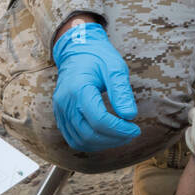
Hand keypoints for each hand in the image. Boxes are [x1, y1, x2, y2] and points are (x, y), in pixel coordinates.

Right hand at [51, 22, 140, 151]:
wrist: (76, 50)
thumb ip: (122, 92)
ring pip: (80, 140)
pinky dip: (90, 143)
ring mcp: (60, 110)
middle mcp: (65, 102)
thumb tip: (129, 116)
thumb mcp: (115, 67)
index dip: (119, 130)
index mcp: (78, 89)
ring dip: (103, 144)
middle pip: (89, 134)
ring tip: (121, 136)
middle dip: (114, 139)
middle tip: (131, 133)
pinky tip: (106, 136)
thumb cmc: (98, 57)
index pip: (99, 120)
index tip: (135, 129)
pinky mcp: (60, 115)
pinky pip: (73, 138)